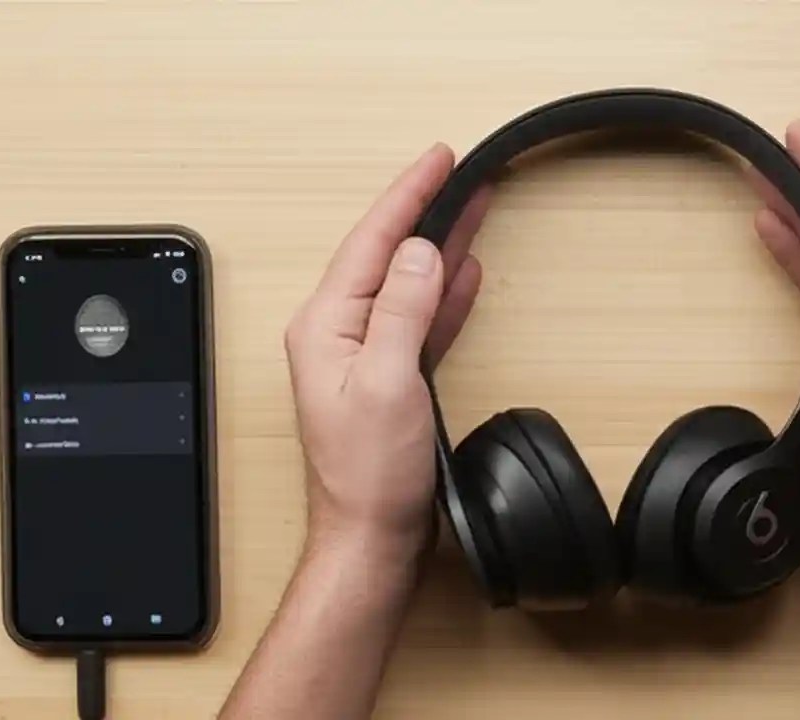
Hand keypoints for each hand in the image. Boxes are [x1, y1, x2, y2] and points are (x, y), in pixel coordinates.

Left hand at [285, 144, 489, 562]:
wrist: (373, 535)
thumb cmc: (370, 473)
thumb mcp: (388, 383)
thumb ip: (403, 312)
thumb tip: (419, 252)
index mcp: (325, 325)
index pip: (371, 242)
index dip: (407, 196)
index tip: (438, 159)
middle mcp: (340, 331)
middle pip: (389, 254)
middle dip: (427, 210)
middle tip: (463, 171)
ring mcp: (366, 353)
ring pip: (410, 281)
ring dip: (442, 245)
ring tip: (473, 206)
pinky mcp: (392, 375)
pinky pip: (422, 317)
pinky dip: (446, 291)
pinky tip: (464, 269)